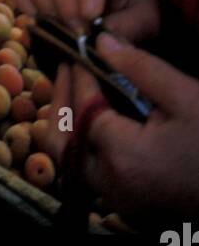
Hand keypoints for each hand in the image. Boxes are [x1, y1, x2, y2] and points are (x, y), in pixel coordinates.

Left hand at [49, 34, 198, 216]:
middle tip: (68, 66)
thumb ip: (141, 67)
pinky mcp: (127, 204)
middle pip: (62, 136)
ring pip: (70, 157)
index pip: (83, 106)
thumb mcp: (185, 97)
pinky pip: (89, 171)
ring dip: (67, 120)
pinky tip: (96, 116)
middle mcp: (111, 182)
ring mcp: (118, 198)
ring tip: (77, 87)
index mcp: (124, 154)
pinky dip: (82, 142)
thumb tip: (101, 41)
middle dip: (60, 97)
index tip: (76, 46)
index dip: (77, 73)